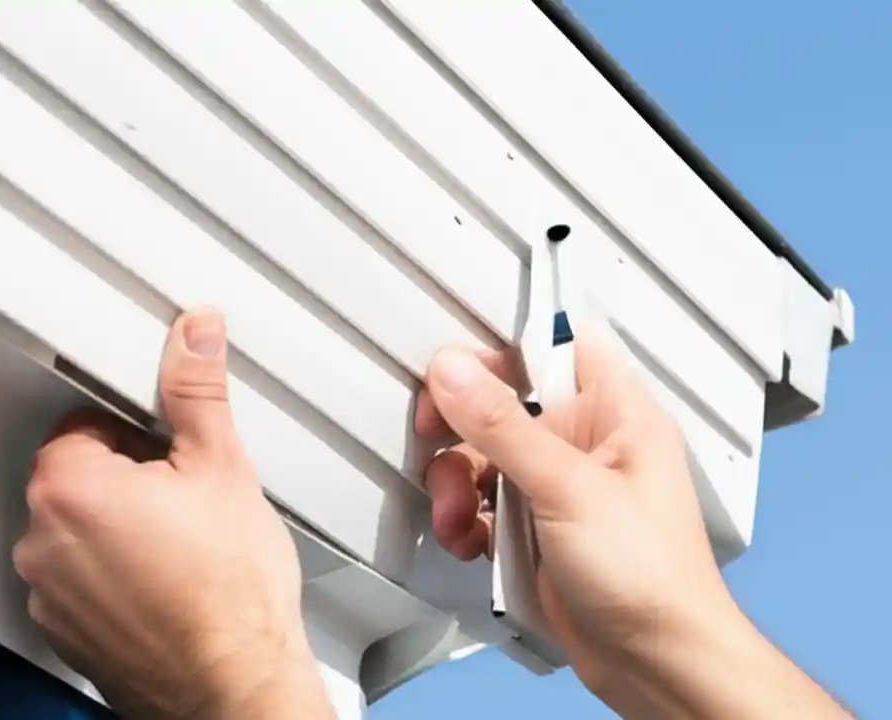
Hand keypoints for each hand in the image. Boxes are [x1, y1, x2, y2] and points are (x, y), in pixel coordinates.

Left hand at [13, 309, 332, 719]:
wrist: (234, 687)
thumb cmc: (231, 595)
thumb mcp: (222, 468)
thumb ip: (196, 390)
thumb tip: (193, 333)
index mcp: (69, 488)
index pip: (80, 424)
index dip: (133, 433)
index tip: (165, 453)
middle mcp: (41, 542)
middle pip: (75, 477)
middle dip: (123, 480)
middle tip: (181, 502)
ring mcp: (48, 593)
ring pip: (75, 531)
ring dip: (113, 529)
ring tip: (176, 548)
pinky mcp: (62, 632)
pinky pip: (76, 581)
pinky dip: (109, 577)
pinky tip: (161, 584)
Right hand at [417, 327, 846, 717]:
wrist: (655, 663)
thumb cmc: (650, 576)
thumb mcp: (567, 487)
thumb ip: (503, 424)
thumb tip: (454, 370)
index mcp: (617, 413)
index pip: (555, 344)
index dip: (502, 347)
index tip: (455, 366)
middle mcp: (588, 444)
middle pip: (504, 403)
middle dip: (461, 428)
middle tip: (434, 436)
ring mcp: (560, 488)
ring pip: (485, 458)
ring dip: (457, 483)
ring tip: (460, 515)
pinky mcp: (538, 531)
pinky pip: (485, 505)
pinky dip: (467, 521)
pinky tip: (469, 541)